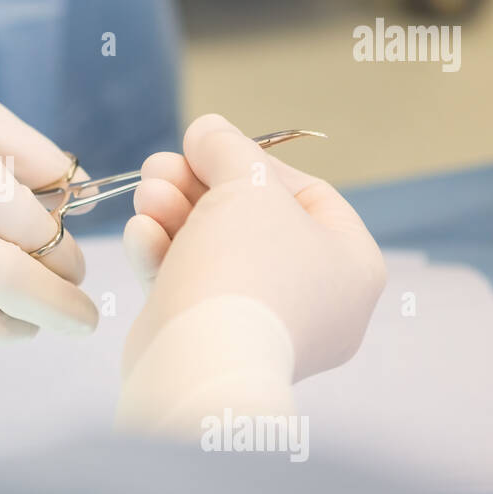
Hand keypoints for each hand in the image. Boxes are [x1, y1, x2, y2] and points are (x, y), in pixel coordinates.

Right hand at [122, 114, 385, 382]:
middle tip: (161, 165)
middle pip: (254, 221)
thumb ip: (227, 149)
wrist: (199, 363)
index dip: (255, 163)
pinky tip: (141, 231)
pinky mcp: (212, 344)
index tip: (210, 146)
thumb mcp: (245, 186)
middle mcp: (317, 302)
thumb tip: (208, 129)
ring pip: (217, 253)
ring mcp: (262, 327)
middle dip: (200, 186)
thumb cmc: (246, 269)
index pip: (311, 195)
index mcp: (351, 266)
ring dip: (175, 215)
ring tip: (146, 191)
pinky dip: (166, 255)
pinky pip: (193, 287)